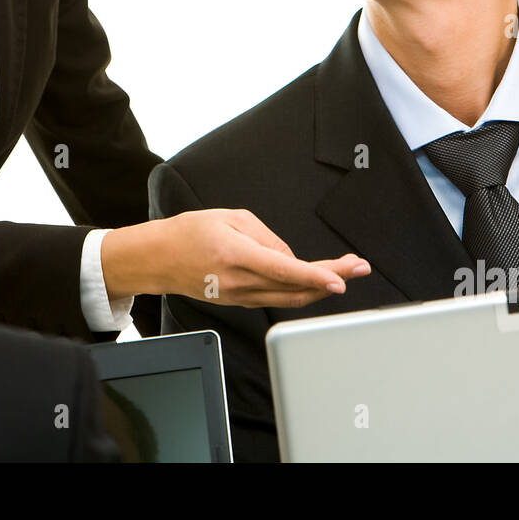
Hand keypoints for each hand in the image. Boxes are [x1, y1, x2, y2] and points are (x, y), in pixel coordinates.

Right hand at [101, 209, 369, 307]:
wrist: (158, 259)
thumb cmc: (190, 233)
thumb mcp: (229, 218)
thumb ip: (265, 237)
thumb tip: (291, 259)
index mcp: (236, 255)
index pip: (284, 269)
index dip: (316, 275)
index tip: (341, 278)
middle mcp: (240, 282)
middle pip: (295, 288)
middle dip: (332, 278)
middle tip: (360, 267)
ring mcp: (240, 296)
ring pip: (290, 297)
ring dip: (321, 286)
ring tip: (347, 270)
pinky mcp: (240, 301)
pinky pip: (277, 298)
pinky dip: (301, 290)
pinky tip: (317, 280)